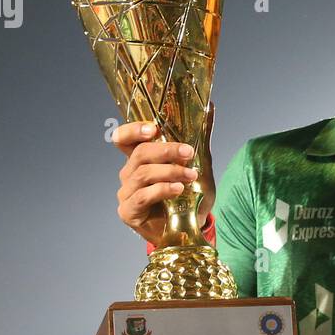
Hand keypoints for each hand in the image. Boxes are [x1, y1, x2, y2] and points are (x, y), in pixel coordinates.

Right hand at [113, 103, 216, 246]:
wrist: (193, 228)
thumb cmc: (191, 196)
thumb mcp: (200, 164)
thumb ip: (200, 138)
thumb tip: (209, 107)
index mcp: (140, 159)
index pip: (124, 138)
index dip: (134, 130)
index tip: (154, 129)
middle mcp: (129, 174)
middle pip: (139, 154)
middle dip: (166, 150)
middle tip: (189, 153)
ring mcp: (126, 193)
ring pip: (142, 174)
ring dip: (170, 171)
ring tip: (190, 175)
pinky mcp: (128, 212)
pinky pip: (142, 196)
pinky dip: (162, 189)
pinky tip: (178, 189)